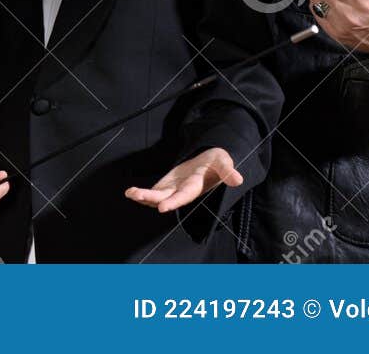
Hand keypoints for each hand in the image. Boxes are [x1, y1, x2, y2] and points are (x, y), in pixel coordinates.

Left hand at [125, 147, 241, 213]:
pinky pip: (154, 193)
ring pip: (157, 197)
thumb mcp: (224, 161)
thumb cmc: (217, 162)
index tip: (162, 207)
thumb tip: (238, 180)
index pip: (184, 195)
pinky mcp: (167, 186)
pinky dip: (142, 194)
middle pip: (166, 197)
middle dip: (152, 198)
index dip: (174, 201)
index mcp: (196, 186)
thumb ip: (228, 171)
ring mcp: (174, 189)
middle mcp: (183, 191)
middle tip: (138, 195)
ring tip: (131, 193)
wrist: (210, 161)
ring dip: (144, 197)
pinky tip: (130, 192)